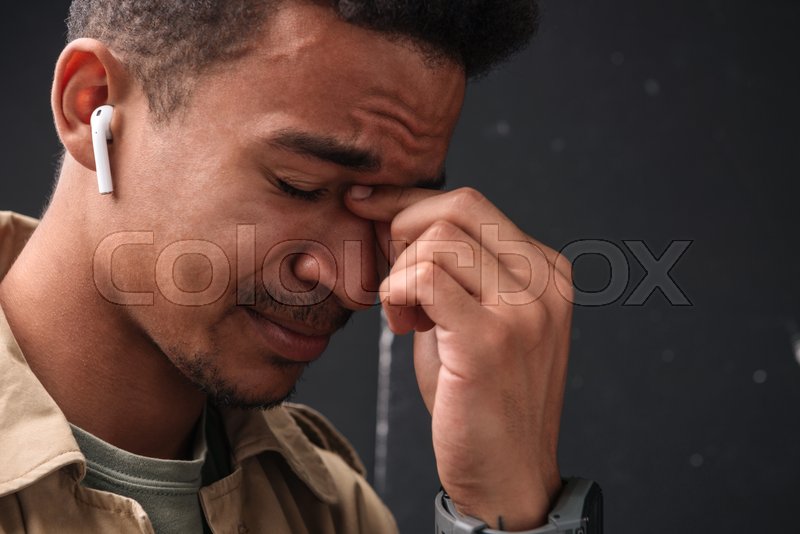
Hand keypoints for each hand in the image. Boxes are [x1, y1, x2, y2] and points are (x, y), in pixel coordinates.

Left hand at [346, 185, 571, 529]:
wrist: (506, 474)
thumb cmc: (480, 397)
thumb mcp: (473, 317)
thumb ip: (451, 270)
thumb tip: (397, 220)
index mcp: (547, 271)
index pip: (474, 204)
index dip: (411, 200)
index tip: (366, 206)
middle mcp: (545, 282)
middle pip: (459, 206)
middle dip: (402, 226)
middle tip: (389, 274)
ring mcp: (524, 310)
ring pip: (438, 239)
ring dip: (400, 273)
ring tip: (404, 317)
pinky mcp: (491, 339)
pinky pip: (425, 278)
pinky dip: (396, 294)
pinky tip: (403, 326)